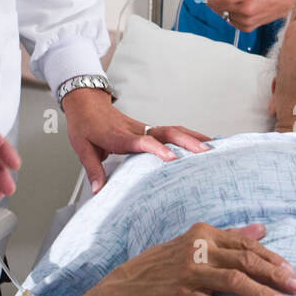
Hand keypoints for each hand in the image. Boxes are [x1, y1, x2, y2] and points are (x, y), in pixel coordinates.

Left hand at [61, 88, 210, 193]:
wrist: (86, 104)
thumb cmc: (84, 125)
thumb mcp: (81, 147)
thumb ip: (93, 169)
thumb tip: (99, 191)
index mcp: (119, 136)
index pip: (141, 141)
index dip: (156, 149)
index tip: (171, 158)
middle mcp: (136, 130)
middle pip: (165, 132)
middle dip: (186, 142)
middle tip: (205, 152)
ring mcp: (144, 129)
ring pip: (172, 130)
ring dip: (193, 137)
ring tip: (214, 147)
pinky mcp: (148, 130)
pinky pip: (171, 132)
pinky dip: (189, 136)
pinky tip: (204, 142)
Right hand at [100, 222, 295, 295]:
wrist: (129, 284)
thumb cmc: (167, 263)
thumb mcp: (198, 243)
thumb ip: (230, 237)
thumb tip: (262, 229)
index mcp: (205, 234)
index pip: (246, 245)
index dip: (272, 258)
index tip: (292, 271)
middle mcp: (199, 249)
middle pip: (245, 261)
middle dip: (274, 275)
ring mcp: (189, 272)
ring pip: (234, 281)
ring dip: (262, 294)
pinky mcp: (180, 295)